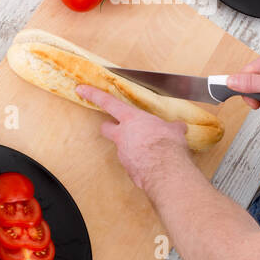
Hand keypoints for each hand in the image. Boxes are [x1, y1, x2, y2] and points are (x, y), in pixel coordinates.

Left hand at [75, 85, 190, 189]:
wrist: (165, 170)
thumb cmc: (167, 144)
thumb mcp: (173, 130)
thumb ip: (172, 128)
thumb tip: (178, 127)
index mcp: (131, 119)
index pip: (108, 102)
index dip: (93, 94)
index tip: (81, 89)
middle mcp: (122, 136)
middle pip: (106, 127)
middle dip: (109, 126)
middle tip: (118, 128)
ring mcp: (123, 154)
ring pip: (121, 148)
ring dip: (131, 147)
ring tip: (149, 150)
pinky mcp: (128, 170)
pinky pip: (132, 163)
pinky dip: (139, 163)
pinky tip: (152, 164)